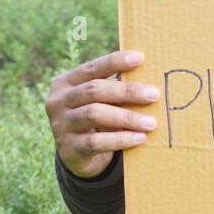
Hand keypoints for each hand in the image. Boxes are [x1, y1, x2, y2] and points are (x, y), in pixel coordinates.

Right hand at [45, 50, 159, 178]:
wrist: (76, 155)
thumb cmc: (96, 119)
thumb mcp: (99, 101)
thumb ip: (115, 90)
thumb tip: (150, 81)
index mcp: (65, 83)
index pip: (91, 68)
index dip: (115, 62)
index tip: (140, 58)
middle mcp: (59, 101)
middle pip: (94, 90)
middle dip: (127, 91)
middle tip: (154, 94)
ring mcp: (61, 125)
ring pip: (94, 114)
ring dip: (127, 117)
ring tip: (151, 122)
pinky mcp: (69, 148)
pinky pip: (96, 142)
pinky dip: (121, 139)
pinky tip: (140, 138)